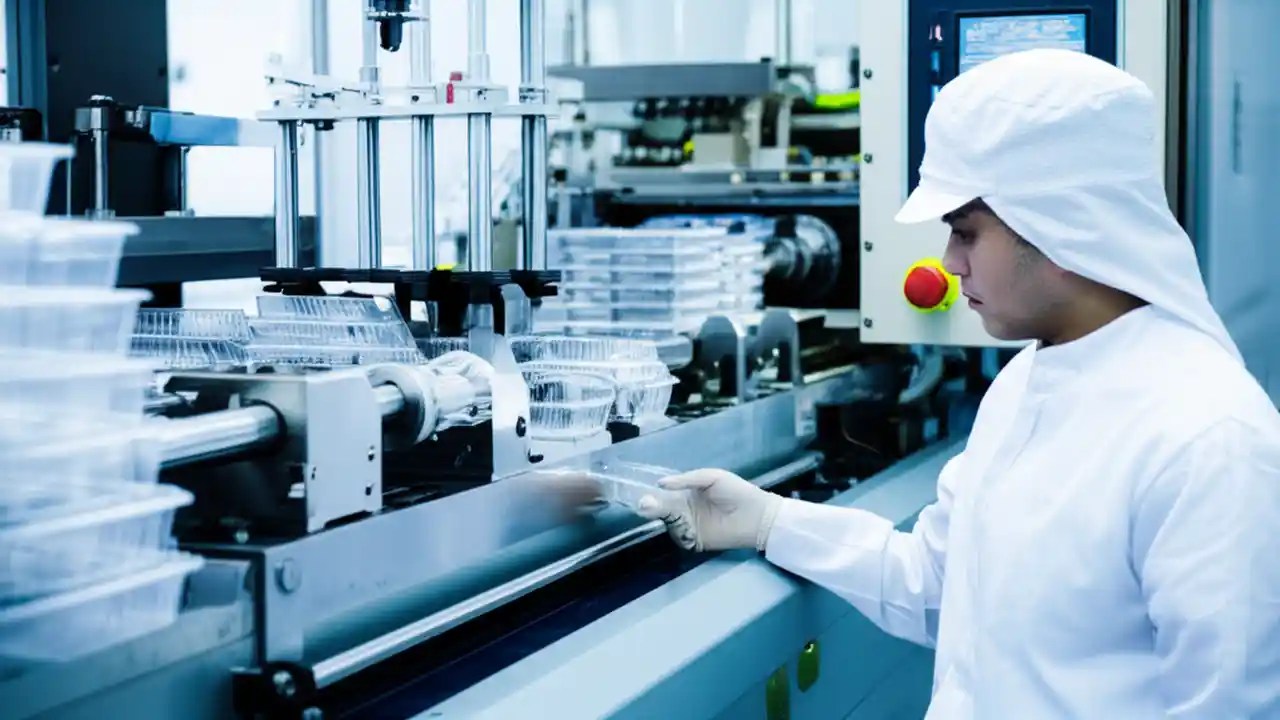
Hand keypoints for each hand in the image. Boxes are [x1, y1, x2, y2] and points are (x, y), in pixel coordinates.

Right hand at [637, 469, 782, 551]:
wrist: (756, 515)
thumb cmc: (736, 492)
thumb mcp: (711, 477)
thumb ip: (686, 480)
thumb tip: (660, 484)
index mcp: (688, 493)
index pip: (666, 494)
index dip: (655, 493)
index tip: (643, 492)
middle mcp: (686, 510)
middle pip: (663, 509)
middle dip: (653, 506)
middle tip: (643, 504)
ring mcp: (690, 526)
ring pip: (668, 522)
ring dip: (660, 517)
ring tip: (651, 510)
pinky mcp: (695, 541)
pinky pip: (679, 537)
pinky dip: (674, 532)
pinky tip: (672, 523)